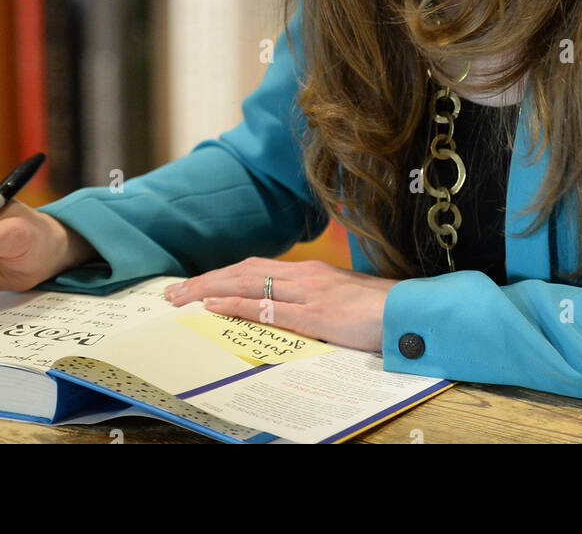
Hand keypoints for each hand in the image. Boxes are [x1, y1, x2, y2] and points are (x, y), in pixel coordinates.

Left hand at [164, 258, 400, 353]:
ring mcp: (308, 292)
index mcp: (309, 271)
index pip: (254, 268)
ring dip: (209, 289)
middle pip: (242, 272)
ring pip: (247, 285)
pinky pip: (267, 307)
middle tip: (172, 292)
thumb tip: (288, 308)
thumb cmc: (378, 308)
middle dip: (205, 280)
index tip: (196, 284)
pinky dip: (235, 305)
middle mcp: (303, 275)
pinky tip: (214, 306)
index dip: (221, 275)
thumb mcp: (340, 297)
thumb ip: (313, 299)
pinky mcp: (314, 313)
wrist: (409, 310)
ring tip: (181, 297)